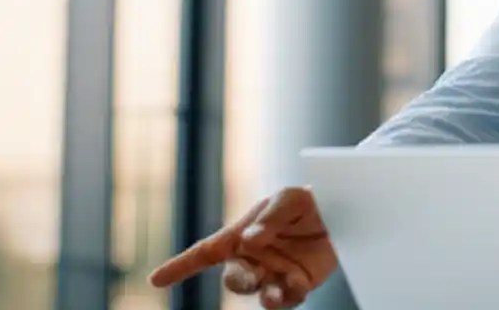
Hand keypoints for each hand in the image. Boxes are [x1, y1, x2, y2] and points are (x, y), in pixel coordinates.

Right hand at [148, 187, 338, 308]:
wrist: (343, 213)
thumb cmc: (307, 201)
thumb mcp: (290, 199)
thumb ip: (269, 218)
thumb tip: (249, 241)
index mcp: (241, 235)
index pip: (204, 252)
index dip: (179, 266)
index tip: (155, 280)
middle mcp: (253, 258)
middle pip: (233, 279)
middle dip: (238, 280)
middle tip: (252, 276)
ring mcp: (274, 274)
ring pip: (258, 294)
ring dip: (264, 296)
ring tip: (274, 292)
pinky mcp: (297, 284)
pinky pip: (286, 300)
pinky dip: (288, 298)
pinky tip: (297, 286)